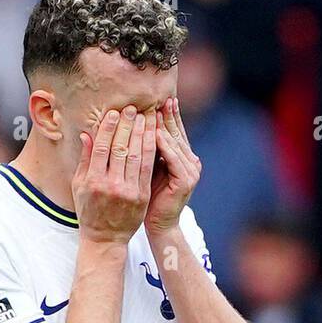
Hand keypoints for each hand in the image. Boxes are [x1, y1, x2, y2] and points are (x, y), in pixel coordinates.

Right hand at [72, 105, 156, 243]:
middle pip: (121, 148)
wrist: (105, 239)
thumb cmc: (89, 210)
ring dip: (143, 134)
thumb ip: (84, 160)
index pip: (102, 147)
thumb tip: (87, 134)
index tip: (115, 113)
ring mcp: (128, 191)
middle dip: (128, 126)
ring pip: (137, 156)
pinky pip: (148, 169)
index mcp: (92, 180)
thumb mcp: (79, 186)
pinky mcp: (142, 196)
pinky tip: (154, 137)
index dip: (109, 128)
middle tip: (133, 109)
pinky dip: (152, 151)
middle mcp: (111, 185)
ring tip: (146, 118)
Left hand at [146, 97, 201, 233]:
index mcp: (182, 158)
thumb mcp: (146, 167)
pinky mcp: (186, 181)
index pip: (174, 132)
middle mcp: (190, 162)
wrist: (158, 223)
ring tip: (154, 111)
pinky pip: (174, 159)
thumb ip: (144, 148)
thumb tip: (130, 125)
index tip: (158, 99)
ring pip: (175, 143)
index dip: (167, 116)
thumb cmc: (148, 197)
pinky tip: (155, 134)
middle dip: (168, 116)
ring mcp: (190, 171)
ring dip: (164, 127)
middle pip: (177, 134)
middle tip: (161, 98)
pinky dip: (165, 146)